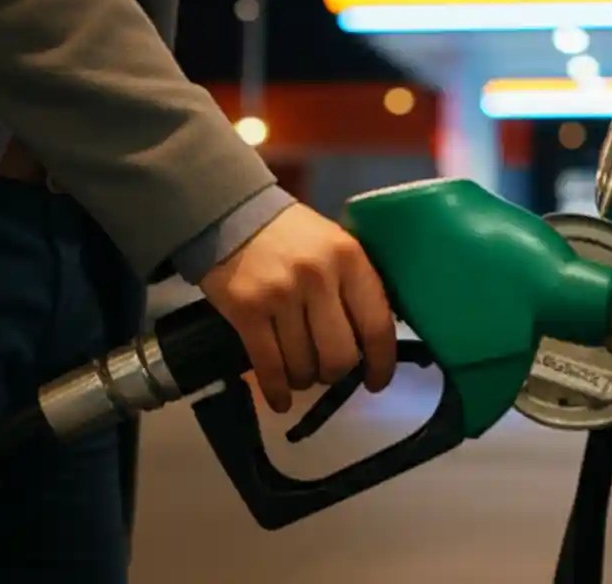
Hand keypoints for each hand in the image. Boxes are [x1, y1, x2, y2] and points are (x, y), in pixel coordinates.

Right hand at [198, 203, 396, 412]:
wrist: (230, 212)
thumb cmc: (290, 235)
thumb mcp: (334, 245)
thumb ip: (354, 285)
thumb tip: (372, 342)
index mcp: (350, 260)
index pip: (377, 325)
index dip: (381, 364)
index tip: (376, 382)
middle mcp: (319, 278)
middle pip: (340, 356)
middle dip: (335, 374)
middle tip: (327, 371)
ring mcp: (281, 296)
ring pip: (304, 366)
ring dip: (303, 379)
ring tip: (298, 373)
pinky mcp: (247, 311)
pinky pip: (269, 367)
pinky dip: (276, 391)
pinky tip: (280, 400)